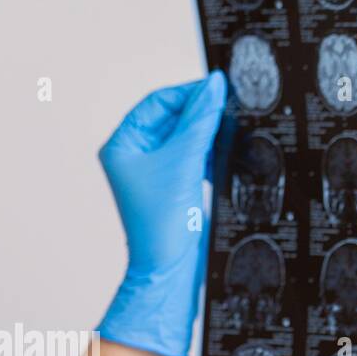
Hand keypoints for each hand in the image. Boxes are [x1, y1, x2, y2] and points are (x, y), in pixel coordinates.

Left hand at [96, 71, 226, 355]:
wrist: (169, 270)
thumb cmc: (163, 221)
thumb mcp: (184, 162)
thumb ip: (200, 121)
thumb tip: (216, 85)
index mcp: (123, 145)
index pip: (157, 102)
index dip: (188, 93)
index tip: (219, 88)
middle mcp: (134, 155)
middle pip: (173, 117)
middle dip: (201, 113)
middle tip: (233, 105)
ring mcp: (154, 172)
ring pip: (185, 137)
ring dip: (208, 133)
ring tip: (233, 128)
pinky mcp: (173, 186)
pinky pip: (193, 156)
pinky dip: (210, 151)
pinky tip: (228, 150)